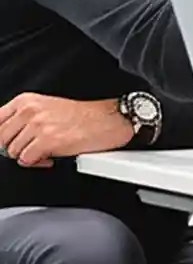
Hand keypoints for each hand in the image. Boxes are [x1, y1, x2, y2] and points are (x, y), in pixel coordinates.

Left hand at [0, 94, 133, 167]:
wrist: (110, 120)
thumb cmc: (85, 116)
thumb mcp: (47, 108)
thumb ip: (23, 119)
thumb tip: (4, 138)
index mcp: (26, 101)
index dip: (2, 137)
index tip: (9, 142)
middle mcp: (29, 111)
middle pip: (1, 139)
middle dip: (15, 147)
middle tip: (32, 148)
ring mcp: (38, 125)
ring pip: (13, 152)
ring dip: (28, 156)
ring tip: (45, 151)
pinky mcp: (47, 141)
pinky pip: (26, 160)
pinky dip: (37, 163)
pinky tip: (51, 156)